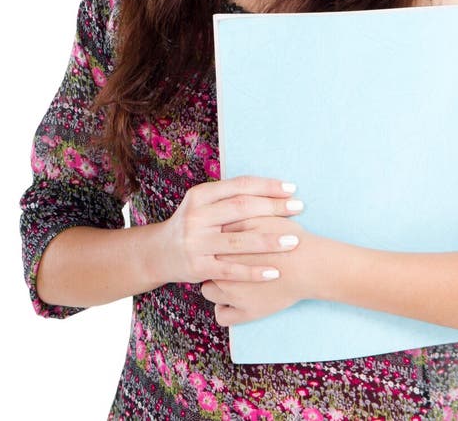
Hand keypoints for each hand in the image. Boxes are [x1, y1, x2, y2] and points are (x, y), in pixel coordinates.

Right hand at [155, 175, 303, 284]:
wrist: (158, 253)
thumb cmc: (192, 224)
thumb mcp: (202, 204)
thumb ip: (228, 196)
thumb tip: (270, 187)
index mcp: (199, 195)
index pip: (239, 186)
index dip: (267, 186)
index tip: (291, 188)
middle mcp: (196, 217)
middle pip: (241, 208)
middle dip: (273, 208)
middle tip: (299, 208)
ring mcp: (196, 243)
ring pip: (238, 241)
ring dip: (269, 240)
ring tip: (294, 240)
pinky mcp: (198, 268)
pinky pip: (231, 271)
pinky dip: (254, 272)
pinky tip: (275, 271)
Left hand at [202, 216, 321, 325]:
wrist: (309, 265)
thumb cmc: (287, 238)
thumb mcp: (261, 218)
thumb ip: (237, 217)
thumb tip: (221, 218)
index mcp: (225, 249)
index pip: (208, 244)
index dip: (216, 241)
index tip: (224, 240)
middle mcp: (223, 273)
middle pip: (206, 266)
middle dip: (214, 262)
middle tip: (229, 257)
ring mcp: (232, 296)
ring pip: (209, 292)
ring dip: (216, 285)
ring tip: (232, 277)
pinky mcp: (246, 314)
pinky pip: (222, 316)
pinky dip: (224, 308)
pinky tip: (233, 299)